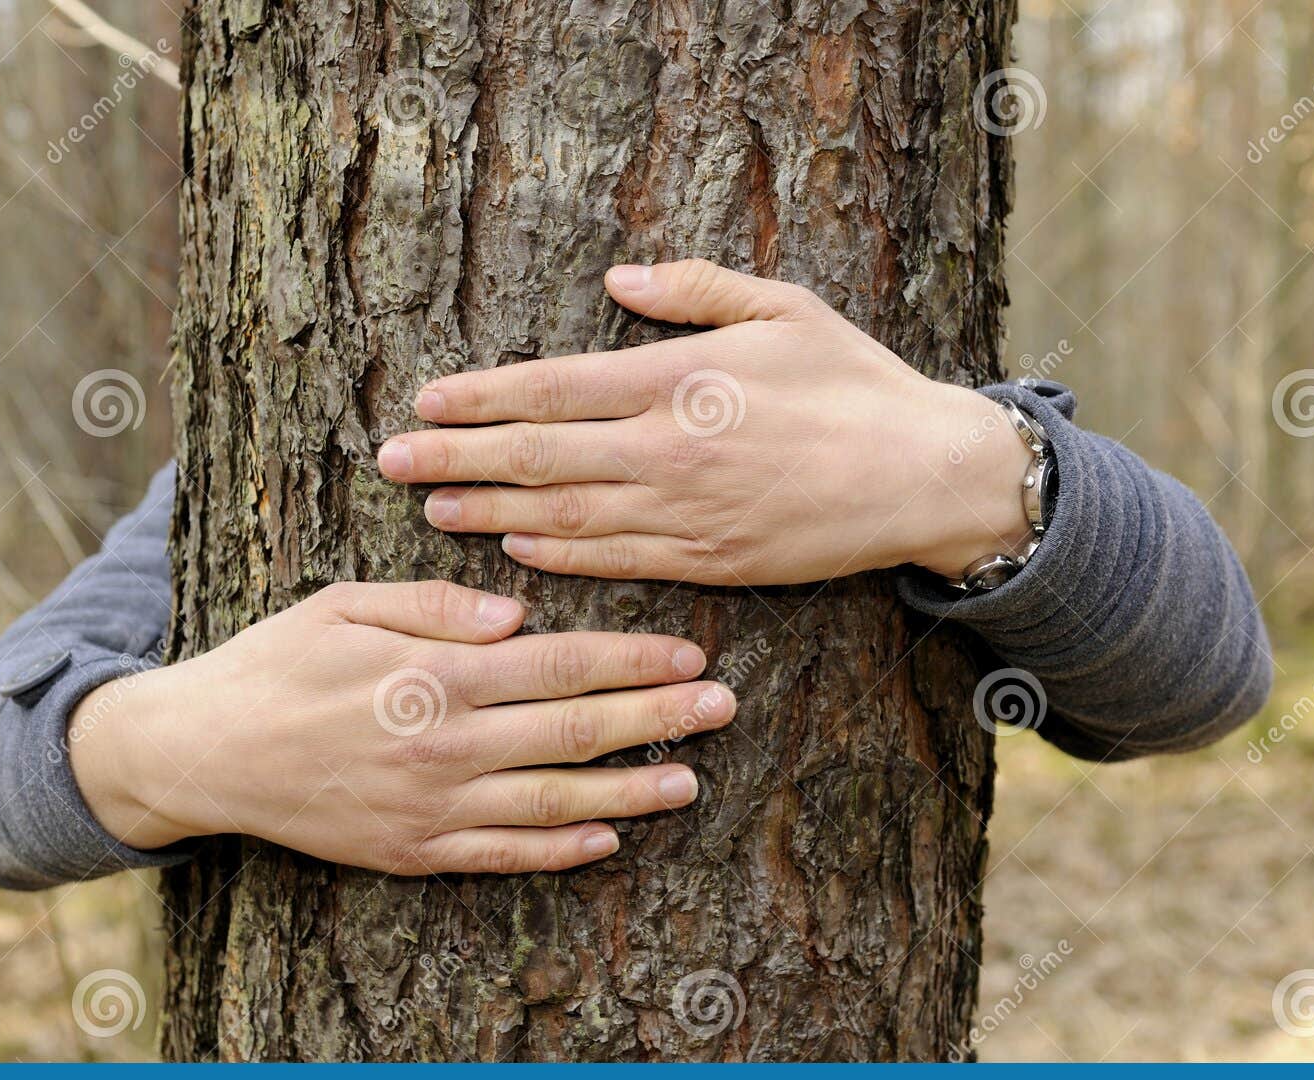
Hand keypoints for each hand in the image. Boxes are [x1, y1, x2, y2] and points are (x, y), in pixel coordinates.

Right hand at [68, 581, 733, 874]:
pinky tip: (609, 839)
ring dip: (628, 791)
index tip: (688, 654)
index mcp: (432, 673)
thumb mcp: (342, 603)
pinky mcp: (411, 852)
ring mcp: (430, 806)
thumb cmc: (274, 664)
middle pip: (573, 731)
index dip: (631, 660)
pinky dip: (560, 852)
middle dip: (656, 718)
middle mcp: (443, 744)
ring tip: (690, 779)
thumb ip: (433, 605)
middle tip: (722, 708)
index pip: (557, 664)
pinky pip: (501, 855)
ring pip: (553, 804)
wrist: (202, 753)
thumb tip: (518, 614)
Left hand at [375, 259, 1033, 584]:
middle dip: (455, 457)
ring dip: (488, 512)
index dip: (480, 397)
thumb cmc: (854, 382)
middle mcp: (668, 451)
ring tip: (432, 506)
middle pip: (537, 457)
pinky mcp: (707, 563)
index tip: (426, 399)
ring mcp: (684, 514)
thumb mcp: (784, 307)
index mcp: (679, 380)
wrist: (922, 475)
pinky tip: (514, 547)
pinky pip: (612, 561)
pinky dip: (555, 555)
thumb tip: (618, 281)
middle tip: (391, 460)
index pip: (552, 388)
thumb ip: (694, 290)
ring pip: (562, 516)